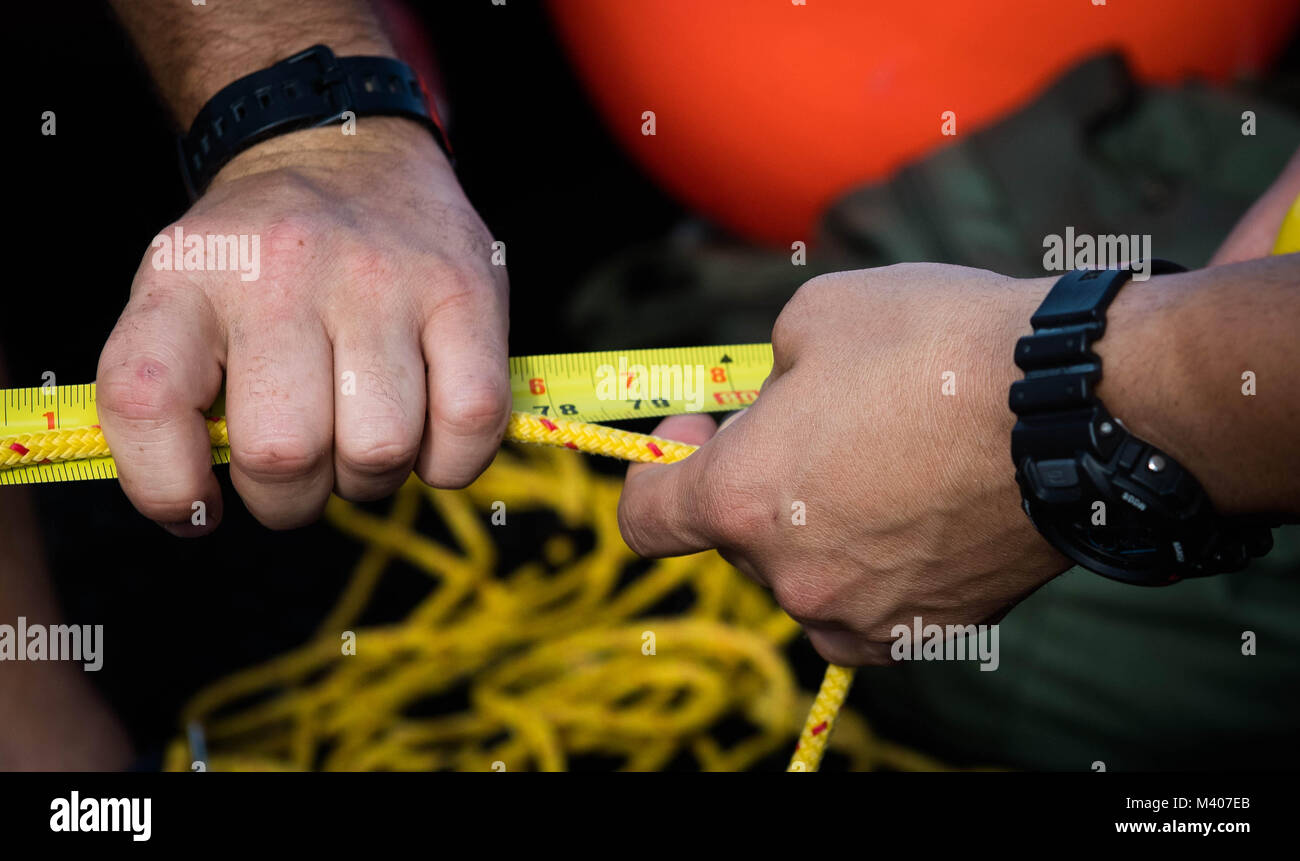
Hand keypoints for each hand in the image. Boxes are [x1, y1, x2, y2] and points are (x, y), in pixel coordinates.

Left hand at [97, 117, 508, 533]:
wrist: (348, 149)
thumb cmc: (265, 259)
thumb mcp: (185, 291)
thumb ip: (173, 386)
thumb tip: (196, 508)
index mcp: (187, 273)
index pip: (145, 401)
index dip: (167, 487)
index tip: (197, 506)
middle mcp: (282, 270)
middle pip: (283, 454)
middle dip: (293, 498)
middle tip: (303, 469)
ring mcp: (382, 278)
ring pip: (379, 450)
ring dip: (371, 478)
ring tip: (364, 440)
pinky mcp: (466, 291)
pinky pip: (470, 424)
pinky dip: (450, 460)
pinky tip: (429, 436)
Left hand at [617, 263, 1070, 665]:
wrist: (1076, 406)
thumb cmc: (937, 346)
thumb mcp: (814, 316)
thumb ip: (764, 373)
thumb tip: (770, 404)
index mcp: (741, 499)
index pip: (645, 518)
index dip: (659, 468)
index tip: (701, 430)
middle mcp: (789, 576)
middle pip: (737, 539)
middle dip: (759, 481)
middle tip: (819, 423)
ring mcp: (860, 614)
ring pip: (805, 575)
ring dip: (818, 528)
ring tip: (883, 462)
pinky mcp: (926, 632)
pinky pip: (868, 607)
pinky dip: (874, 567)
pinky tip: (914, 512)